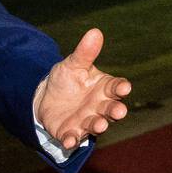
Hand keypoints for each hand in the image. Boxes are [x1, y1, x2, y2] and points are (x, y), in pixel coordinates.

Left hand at [35, 27, 131, 151]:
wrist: (46, 97)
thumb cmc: (67, 80)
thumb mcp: (73, 64)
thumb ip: (85, 52)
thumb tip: (95, 31)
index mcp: (104, 88)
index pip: (117, 87)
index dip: (121, 88)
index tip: (124, 87)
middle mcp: (100, 106)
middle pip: (111, 109)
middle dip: (115, 110)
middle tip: (119, 111)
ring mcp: (86, 121)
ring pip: (96, 125)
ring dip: (98, 126)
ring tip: (99, 124)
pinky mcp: (71, 132)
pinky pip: (73, 138)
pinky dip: (72, 140)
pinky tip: (69, 141)